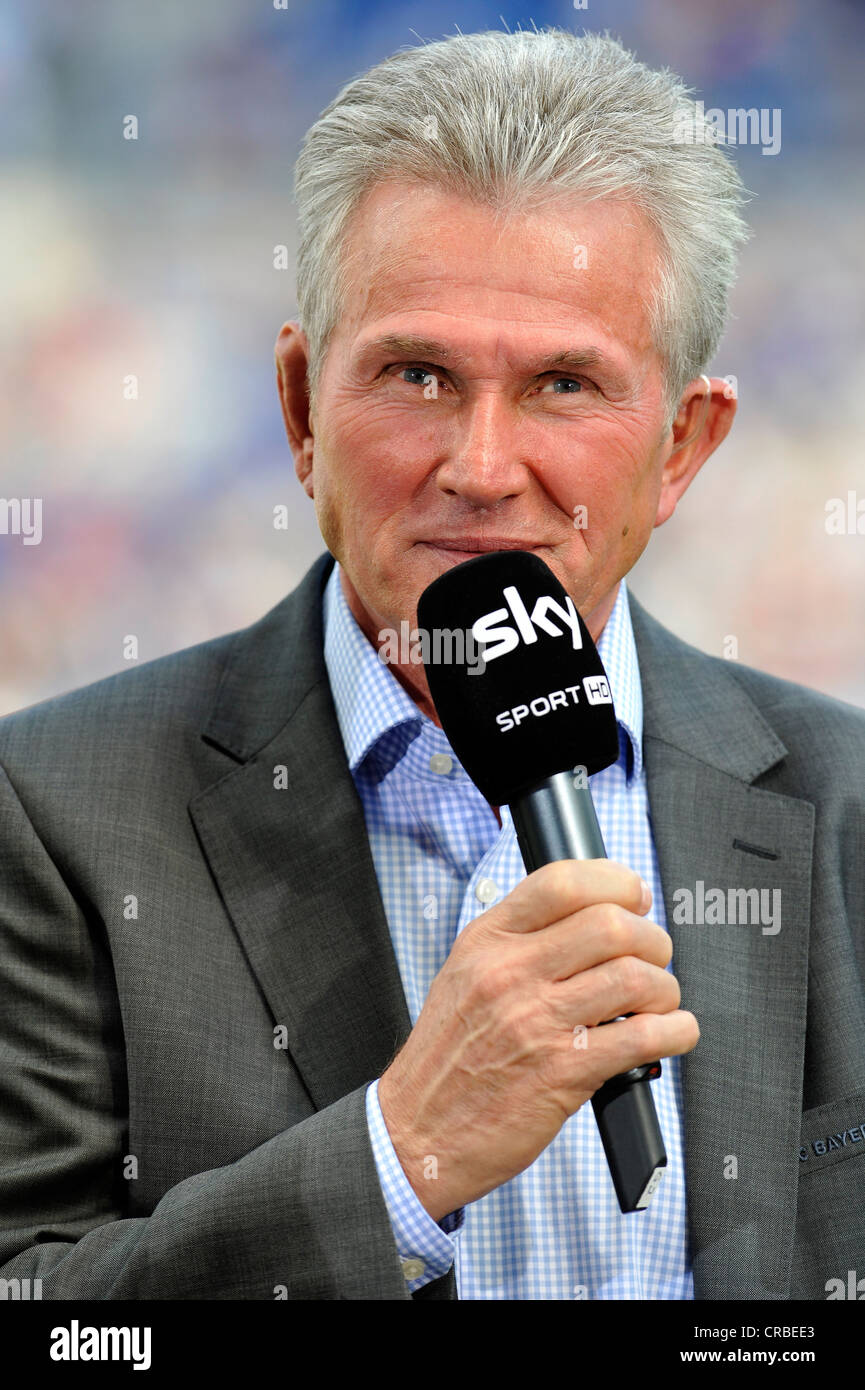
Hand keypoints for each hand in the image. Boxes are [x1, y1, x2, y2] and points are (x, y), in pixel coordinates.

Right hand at [377, 859, 698, 1220]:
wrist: (417, 1131)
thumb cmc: (447, 1058)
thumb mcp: (466, 976)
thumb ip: (519, 942)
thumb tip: (593, 917)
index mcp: (487, 942)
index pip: (562, 882)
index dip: (615, 882)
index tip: (636, 897)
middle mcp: (510, 974)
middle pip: (610, 925)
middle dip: (652, 940)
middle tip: (654, 958)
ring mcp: (536, 1021)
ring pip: (634, 978)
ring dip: (664, 989)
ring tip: (658, 1003)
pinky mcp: (564, 1072)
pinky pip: (643, 1037)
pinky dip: (676, 1031)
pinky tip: (674, 1033)